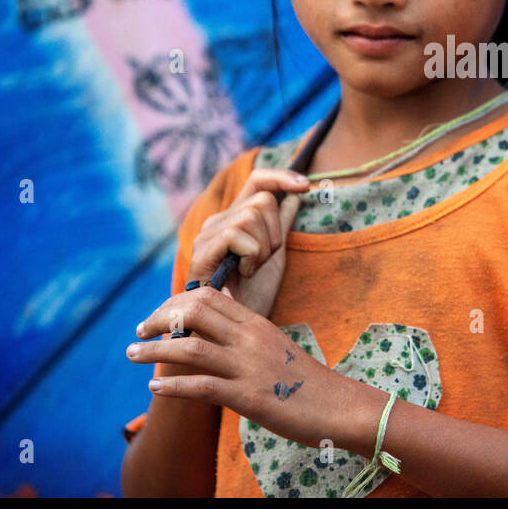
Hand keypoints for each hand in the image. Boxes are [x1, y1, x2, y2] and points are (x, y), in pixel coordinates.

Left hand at [128, 285, 353, 447]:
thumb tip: (222, 291)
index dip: (174, 302)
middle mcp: (250, 338)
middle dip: (158, 320)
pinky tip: (155, 388)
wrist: (337, 406)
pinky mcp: (248, 396)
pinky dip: (174, 386)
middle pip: (194, 312)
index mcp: (255, 322)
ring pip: (190, 348)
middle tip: (138, 332)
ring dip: (154, 352)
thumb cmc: (303, 377)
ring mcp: (248, 366)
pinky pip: (203, 387)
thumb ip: (244, 319)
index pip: (208, 295)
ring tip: (133, 356)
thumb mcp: (274, 339)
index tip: (156, 316)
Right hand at [187, 167, 309, 317]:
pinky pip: (236, 235)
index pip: (258, 181)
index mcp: (235, 219)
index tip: (306, 186)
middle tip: (263, 261)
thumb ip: (281, 225)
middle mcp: (217, 221)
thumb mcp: (275, 256)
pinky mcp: (201, 250)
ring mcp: (207, 234)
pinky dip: (250, 255)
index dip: (281, 177)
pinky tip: (244, 274)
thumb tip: (295, 196)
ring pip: (251, 216)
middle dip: (275, 234)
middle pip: (262, 201)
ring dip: (263, 247)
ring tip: (252, 270)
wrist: (233, 331)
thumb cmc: (253, 296)